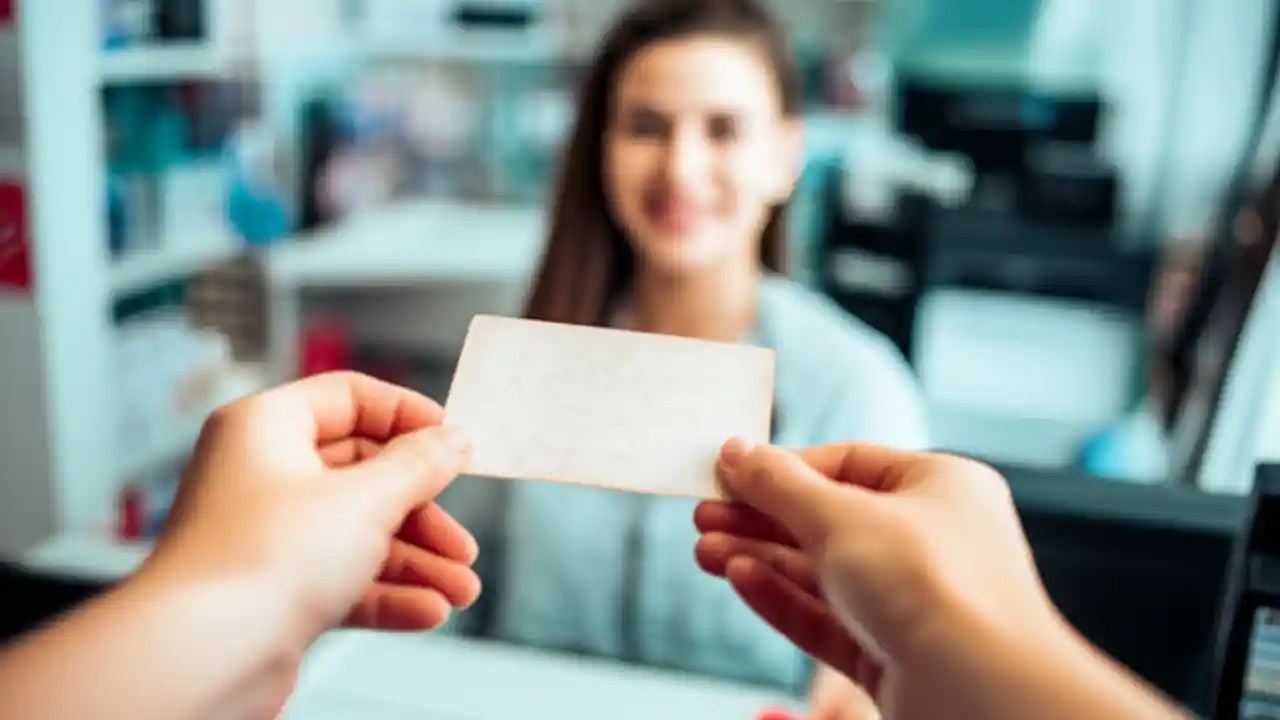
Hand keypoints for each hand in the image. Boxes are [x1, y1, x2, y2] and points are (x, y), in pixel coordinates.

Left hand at [141, 372, 480, 644]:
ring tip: (459, 588)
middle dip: (422, 511)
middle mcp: (260, 475)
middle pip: (363, 473)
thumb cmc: (263, 560)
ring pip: (357, 533)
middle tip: (460, 538)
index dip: (407, 416)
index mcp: (266, 428)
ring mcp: (264, 535)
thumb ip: (419, 465)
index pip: (349, 397)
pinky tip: (425, 609)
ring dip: (415, 561)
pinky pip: (340, 580)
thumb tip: (452, 441)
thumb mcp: (366, 498)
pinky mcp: (271, 590)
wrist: (202, 656)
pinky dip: (386, 593)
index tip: (452, 441)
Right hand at [694, 441, 1058, 718]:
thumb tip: (737, 451)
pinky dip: (782, 598)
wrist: (980, 691)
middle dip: (762, 518)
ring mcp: (913, 601)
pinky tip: (740, 579)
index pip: (849, 463)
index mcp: (940, 487)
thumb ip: (780, 484)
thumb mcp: (841, 515)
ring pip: (823, 573)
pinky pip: (828, 619)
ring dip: (761, 558)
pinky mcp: (894, 654)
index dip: (786, 467)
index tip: (730, 470)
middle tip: (703, 514)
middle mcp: (931, 540)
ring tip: (704, 550)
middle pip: (829, 519)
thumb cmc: (935, 584)